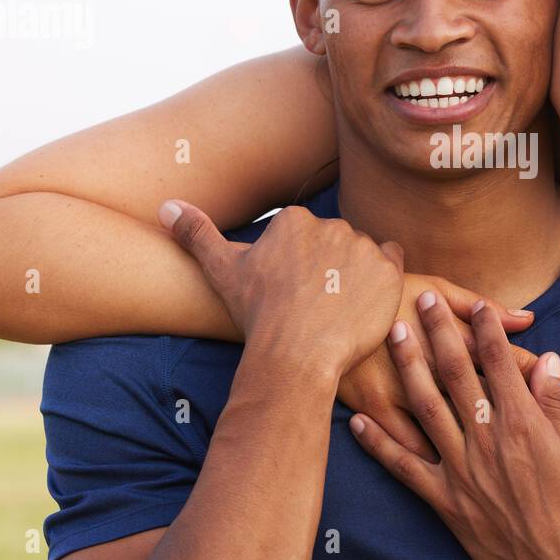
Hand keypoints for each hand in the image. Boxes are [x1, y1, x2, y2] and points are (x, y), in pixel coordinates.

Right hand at [159, 199, 402, 380]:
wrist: (295, 354)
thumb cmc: (258, 315)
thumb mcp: (222, 270)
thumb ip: (197, 233)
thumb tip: (166, 206)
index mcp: (294, 220)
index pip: (306, 238)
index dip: (301, 268)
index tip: (294, 293)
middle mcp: (331, 224)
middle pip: (336, 244)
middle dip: (329, 270)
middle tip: (316, 305)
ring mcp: (362, 246)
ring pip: (363, 254)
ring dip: (355, 275)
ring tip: (339, 308)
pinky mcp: (388, 269)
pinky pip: (392, 263)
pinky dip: (382, 280)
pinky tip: (365, 301)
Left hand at [350, 292, 559, 559]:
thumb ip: (555, 404)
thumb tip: (546, 360)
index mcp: (524, 425)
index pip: (501, 363)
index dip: (487, 328)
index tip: (476, 302)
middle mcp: (487, 439)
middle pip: (457, 374)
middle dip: (439, 331)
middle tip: (422, 298)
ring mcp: (460, 469)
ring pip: (426, 406)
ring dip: (407, 367)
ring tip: (393, 335)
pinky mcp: (443, 500)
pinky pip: (403, 465)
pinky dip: (378, 442)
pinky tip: (357, 419)